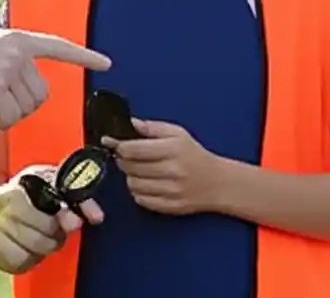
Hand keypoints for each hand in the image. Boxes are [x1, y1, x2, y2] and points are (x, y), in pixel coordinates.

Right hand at [0, 29, 111, 127]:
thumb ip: (10, 63)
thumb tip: (30, 85)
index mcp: (14, 39)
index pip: (57, 46)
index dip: (83, 56)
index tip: (106, 62)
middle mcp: (16, 50)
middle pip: (41, 94)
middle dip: (19, 106)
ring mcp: (8, 68)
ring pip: (27, 109)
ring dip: (4, 114)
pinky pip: (9, 119)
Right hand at [0, 171, 98, 273]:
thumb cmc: (9, 201)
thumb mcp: (32, 182)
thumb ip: (62, 190)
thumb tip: (87, 213)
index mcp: (19, 190)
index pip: (55, 201)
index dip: (77, 211)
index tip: (96, 216)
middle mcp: (8, 209)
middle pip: (52, 229)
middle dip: (57, 230)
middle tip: (49, 226)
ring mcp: (2, 233)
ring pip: (42, 247)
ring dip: (45, 245)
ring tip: (34, 235)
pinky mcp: (0, 255)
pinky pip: (28, 261)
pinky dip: (31, 257)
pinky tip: (23, 246)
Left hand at [103, 119, 223, 215]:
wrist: (218, 183)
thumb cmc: (196, 156)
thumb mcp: (178, 134)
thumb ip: (153, 127)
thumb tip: (132, 123)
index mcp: (173, 150)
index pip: (134, 149)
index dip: (118, 146)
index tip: (110, 142)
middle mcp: (172, 172)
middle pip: (130, 167)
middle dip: (122, 160)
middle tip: (125, 155)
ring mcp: (171, 191)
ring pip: (133, 185)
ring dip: (130, 176)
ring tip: (138, 170)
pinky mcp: (169, 207)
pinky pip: (141, 200)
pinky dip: (138, 192)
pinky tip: (146, 183)